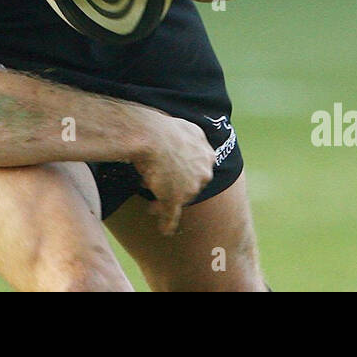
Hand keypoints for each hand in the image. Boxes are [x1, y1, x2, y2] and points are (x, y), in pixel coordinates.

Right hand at [132, 116, 215, 235]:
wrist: (151, 135)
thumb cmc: (159, 127)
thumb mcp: (182, 126)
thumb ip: (186, 136)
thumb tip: (183, 141)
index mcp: (206, 152)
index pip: (199, 167)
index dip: (184, 171)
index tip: (174, 173)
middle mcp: (203, 170)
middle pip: (191, 185)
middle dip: (175, 187)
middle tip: (159, 187)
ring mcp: (189, 186)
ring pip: (180, 199)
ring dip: (165, 203)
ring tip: (151, 206)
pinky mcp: (174, 198)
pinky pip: (172, 215)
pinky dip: (168, 223)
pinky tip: (165, 230)